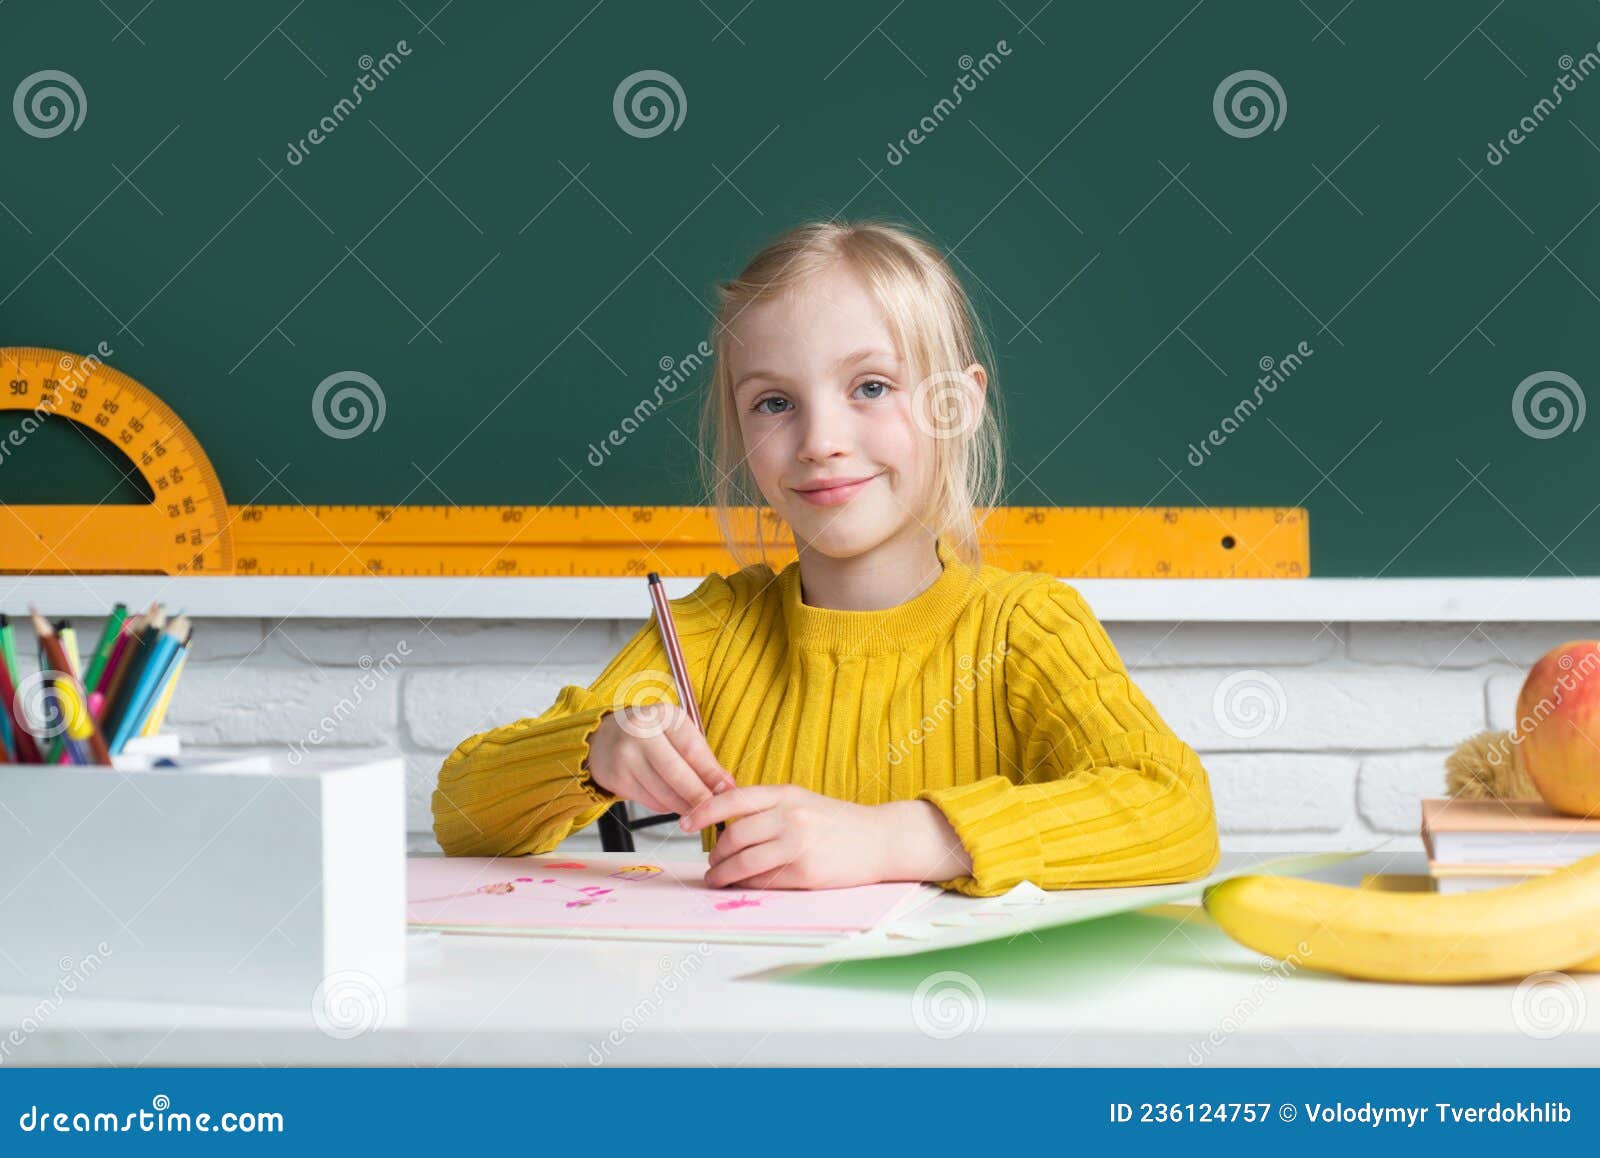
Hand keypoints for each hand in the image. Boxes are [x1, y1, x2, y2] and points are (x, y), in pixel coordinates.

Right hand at [585, 705, 736, 815]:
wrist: (602, 739)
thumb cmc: (648, 735)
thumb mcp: (675, 733)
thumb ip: (700, 756)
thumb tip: (726, 785)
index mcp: (663, 716)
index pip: (692, 749)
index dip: (712, 773)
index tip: (727, 789)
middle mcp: (641, 733)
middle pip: (677, 773)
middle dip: (700, 796)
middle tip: (715, 810)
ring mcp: (626, 756)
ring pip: (664, 792)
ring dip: (685, 806)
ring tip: (697, 809)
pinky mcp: (617, 779)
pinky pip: (651, 801)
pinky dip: (667, 807)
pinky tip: (672, 802)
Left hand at [678, 784, 894, 889]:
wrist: (881, 840)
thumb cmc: (838, 822)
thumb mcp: (802, 801)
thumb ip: (767, 807)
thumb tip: (725, 820)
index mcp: (786, 794)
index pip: (733, 800)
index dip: (703, 811)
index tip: (685, 822)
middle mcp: (791, 817)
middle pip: (734, 837)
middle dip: (715, 854)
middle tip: (711, 863)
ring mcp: (798, 846)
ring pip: (744, 863)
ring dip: (724, 874)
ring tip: (719, 879)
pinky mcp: (806, 874)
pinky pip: (763, 882)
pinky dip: (747, 886)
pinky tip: (745, 885)